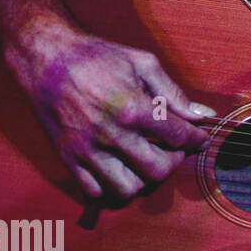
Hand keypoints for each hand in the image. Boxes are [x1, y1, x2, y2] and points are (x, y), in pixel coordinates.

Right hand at [5, 20, 212, 205]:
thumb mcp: (143, 64)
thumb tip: (203, 115)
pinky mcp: (68, 158)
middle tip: (173, 150)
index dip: (196, 140)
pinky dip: (112, 189)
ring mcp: (86, 150)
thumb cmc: (97, 58)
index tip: (200, 140)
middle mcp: (110, 134)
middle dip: (174, 162)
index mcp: (132, 108)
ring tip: (146, 162)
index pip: (178, 137)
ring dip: (145, 181)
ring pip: (128, 189)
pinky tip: (121, 171)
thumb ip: (174, 93)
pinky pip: (95, 192)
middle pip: (157, 170)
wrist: (47, 59)